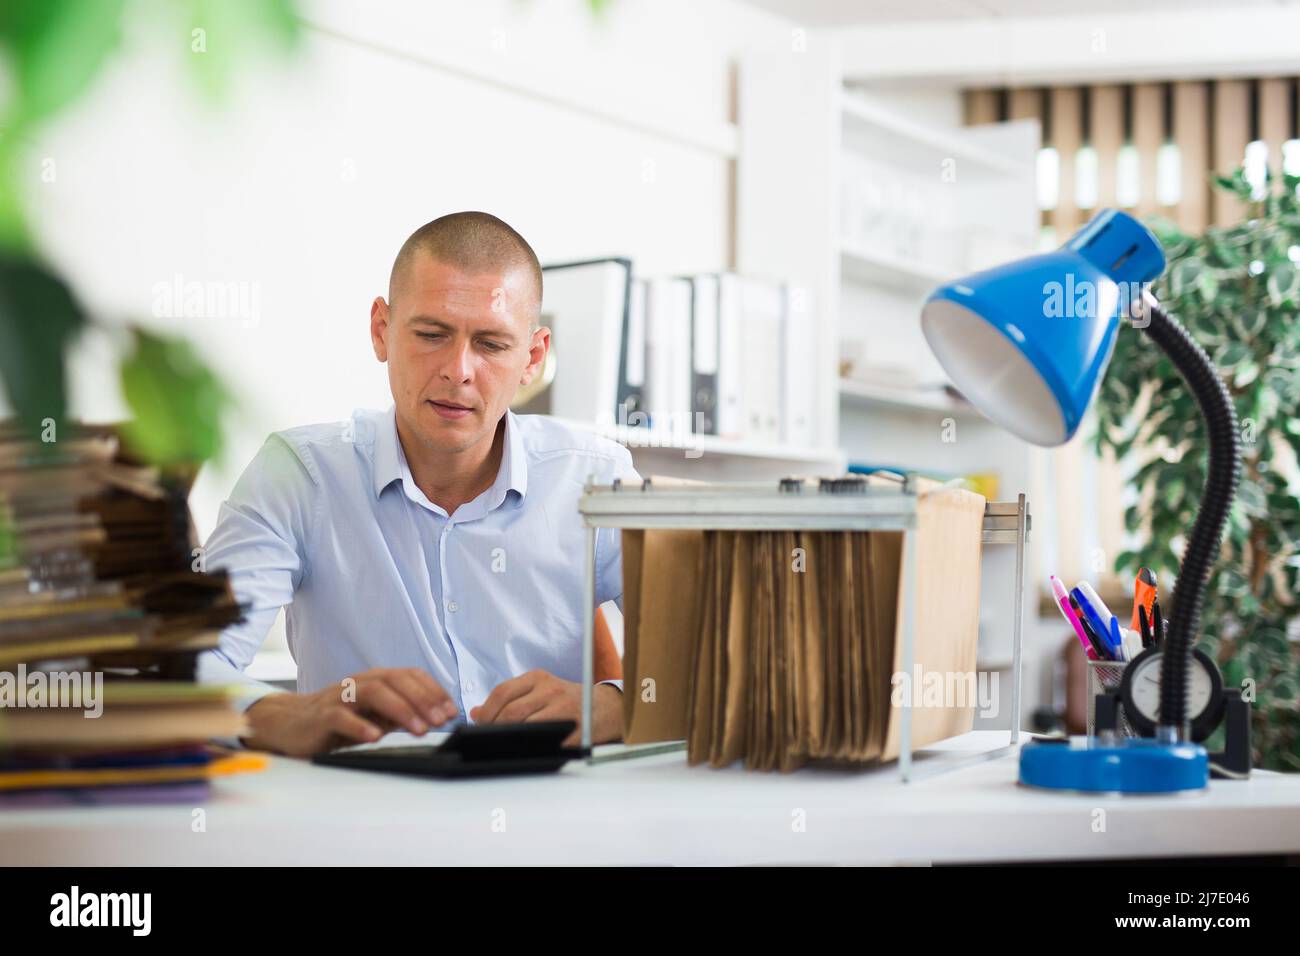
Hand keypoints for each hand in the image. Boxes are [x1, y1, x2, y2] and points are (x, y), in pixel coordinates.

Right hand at [241, 668, 458, 755]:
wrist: (290, 723)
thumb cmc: (338, 719)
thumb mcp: (374, 714)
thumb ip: (400, 713)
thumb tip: (436, 718)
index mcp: (375, 679)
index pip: (410, 676)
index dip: (433, 691)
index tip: (451, 711)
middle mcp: (359, 682)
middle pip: (395, 681)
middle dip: (422, 700)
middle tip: (440, 721)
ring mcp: (339, 697)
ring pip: (373, 693)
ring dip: (401, 710)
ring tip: (419, 729)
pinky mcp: (321, 716)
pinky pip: (341, 717)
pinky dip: (360, 726)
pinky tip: (376, 737)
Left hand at [469, 669, 622, 746]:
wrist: (606, 708)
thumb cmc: (566, 700)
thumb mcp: (539, 690)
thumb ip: (509, 698)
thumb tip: (475, 712)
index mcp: (538, 678)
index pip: (502, 692)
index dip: (486, 711)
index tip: (479, 724)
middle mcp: (551, 689)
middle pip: (512, 711)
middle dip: (494, 728)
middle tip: (487, 739)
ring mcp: (563, 709)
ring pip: (526, 726)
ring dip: (509, 739)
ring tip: (502, 745)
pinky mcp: (573, 729)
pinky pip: (545, 741)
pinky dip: (530, 747)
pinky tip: (524, 750)